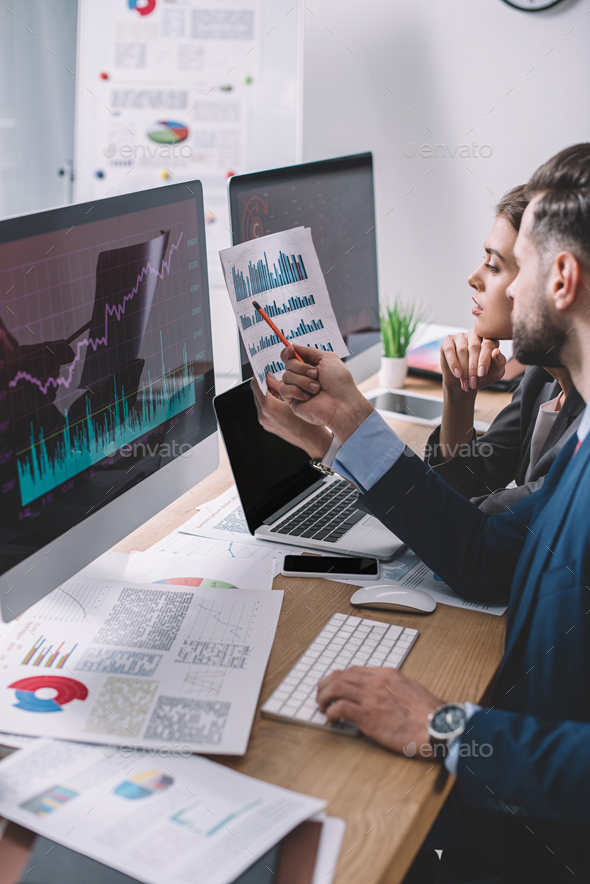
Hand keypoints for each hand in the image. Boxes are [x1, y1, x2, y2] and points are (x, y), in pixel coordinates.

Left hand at [251, 376, 332, 458]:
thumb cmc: (309, 422)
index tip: (262, 368)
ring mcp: (265, 423)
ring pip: (260, 400)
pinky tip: (280, 396)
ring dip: (266, 391)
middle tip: (271, 374)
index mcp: (269, 408)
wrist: (313, 441)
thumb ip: (280, 387)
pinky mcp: (268, 426)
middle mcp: (264, 416)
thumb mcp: (296, 399)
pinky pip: (264, 409)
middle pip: (256, 393)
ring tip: (277, 384)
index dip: (259, 374)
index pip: (256, 385)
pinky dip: (269, 400)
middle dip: (262, 382)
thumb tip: (271, 377)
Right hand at [278, 345, 373, 443]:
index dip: (288, 352)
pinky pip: (284, 390)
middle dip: (302, 368)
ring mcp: (297, 389)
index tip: (291, 351)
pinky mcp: (293, 401)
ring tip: (317, 389)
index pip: (290, 356)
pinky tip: (308, 397)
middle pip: (288, 364)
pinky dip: (297, 391)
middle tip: (316, 375)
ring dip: (303, 381)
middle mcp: (302, 377)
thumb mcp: (328, 358)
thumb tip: (293, 346)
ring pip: (286, 376)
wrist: (342, 404)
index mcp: (309, 366)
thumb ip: (309, 351)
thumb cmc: (340, 383)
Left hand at [316, 666, 441, 754]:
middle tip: (321, 696)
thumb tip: (386, 693)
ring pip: (335, 687)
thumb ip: (395, 687)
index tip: (337, 687)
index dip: (341, 678)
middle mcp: (376, 681)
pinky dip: (330, 713)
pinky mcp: (367, 716)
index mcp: (387, 674)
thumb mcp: (412, 689)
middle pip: (340, 675)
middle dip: (325, 684)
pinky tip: (331, 720)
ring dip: (323, 696)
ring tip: (321, 707)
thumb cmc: (429, 713)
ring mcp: (370, 697)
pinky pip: (339, 708)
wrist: (437, 727)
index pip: (355, 669)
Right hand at [440, 329, 505, 393]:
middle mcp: (475, 334)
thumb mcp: (495, 373)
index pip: (488, 344)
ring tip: (465, 383)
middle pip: (474, 347)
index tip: (482, 374)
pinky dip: (453, 363)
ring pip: (462, 349)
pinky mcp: (448, 341)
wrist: (464, 382)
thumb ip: (499, 362)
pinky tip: (457, 374)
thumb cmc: (481, 376)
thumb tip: (496, 352)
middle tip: (473, 383)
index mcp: (489, 339)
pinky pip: (449, 349)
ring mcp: (461, 336)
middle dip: (473, 367)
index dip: (485, 359)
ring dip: (463, 368)